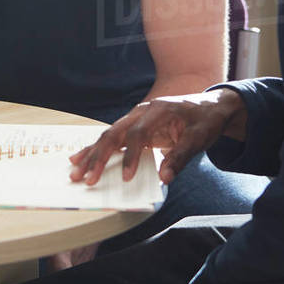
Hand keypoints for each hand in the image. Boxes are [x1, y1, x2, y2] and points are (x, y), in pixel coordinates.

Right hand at [69, 89, 245, 185]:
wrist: (208, 106)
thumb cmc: (204, 120)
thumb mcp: (199, 138)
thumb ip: (180, 157)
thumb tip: (164, 178)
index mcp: (157, 110)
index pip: (138, 134)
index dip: (131, 156)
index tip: (126, 178)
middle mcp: (141, 112)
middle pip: (114, 133)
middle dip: (99, 157)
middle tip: (87, 178)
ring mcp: (134, 118)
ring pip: (108, 135)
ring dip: (91, 154)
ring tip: (75, 170)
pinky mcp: (133, 126)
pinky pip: (112, 138)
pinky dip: (96, 149)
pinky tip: (79, 156)